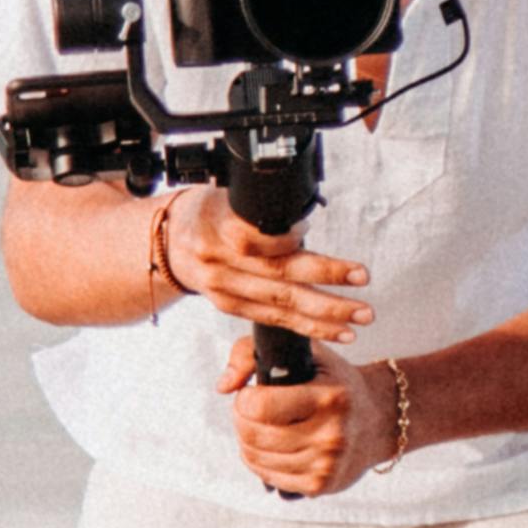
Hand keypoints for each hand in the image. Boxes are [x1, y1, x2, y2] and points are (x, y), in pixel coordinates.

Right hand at [160, 185, 369, 350]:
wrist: (166, 243)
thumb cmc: (205, 213)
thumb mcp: (224, 196)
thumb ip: (257, 211)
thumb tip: (303, 219)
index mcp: (215, 228)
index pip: (254, 238)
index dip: (285, 237)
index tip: (308, 229)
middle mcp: (219, 263)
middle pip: (277, 275)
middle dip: (324, 279)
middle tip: (361, 278)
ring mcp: (223, 290)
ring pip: (279, 304)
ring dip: (324, 313)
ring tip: (359, 316)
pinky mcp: (229, 307)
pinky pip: (272, 320)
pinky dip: (307, 327)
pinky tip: (337, 330)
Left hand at [224, 334, 394, 502]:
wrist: (378, 419)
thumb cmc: (333, 381)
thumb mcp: (306, 352)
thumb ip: (253, 351)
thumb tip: (223, 386)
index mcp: (329, 398)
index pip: (259, 407)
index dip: (244, 399)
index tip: (251, 393)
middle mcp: (331, 434)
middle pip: (253, 436)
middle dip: (241, 420)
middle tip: (250, 411)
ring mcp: (327, 464)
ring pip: (256, 459)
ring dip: (247, 442)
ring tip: (259, 428)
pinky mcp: (321, 485)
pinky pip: (269, 478)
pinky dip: (261, 463)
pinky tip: (272, 448)